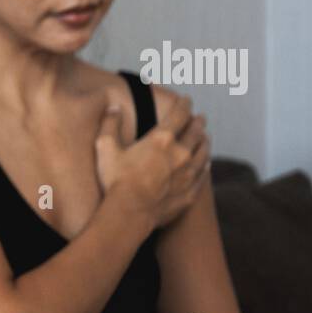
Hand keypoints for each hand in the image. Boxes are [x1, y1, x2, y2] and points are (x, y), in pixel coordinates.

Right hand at [95, 95, 209, 228]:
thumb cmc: (116, 180)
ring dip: (205, 142)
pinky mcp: (189, 192)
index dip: (184, 104)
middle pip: (196, 132)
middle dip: (198, 122)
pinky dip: (205, 166)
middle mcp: (181, 153)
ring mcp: (188, 174)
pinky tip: (206, 164)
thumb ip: (109, 125)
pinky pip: (203, 175)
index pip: (179, 114)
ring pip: (204, 152)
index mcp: (161, 139)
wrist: (130, 213)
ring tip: (205, 137)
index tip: (187, 99)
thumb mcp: (106, 148)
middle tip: (200, 118)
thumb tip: (113, 109)